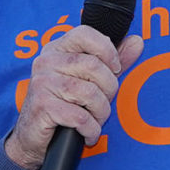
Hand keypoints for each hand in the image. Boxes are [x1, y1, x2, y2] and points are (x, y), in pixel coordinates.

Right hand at [5, 25, 143, 169]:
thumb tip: (136, 41)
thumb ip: (112, 61)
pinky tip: (88, 133)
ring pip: (89, 93)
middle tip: (104, 104)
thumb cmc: (64, 105)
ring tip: (95, 120)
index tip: (115, 69)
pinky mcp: (42, 106)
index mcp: (57, 49)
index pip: (85, 34)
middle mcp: (46, 61)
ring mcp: (42, 83)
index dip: (107, 50)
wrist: (32, 136)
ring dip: (101, 112)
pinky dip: (91, 129)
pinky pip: (80, 117)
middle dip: (109, 90)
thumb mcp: (88, 79)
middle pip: (94, 66)